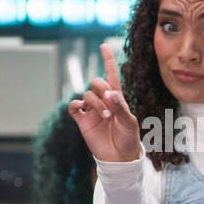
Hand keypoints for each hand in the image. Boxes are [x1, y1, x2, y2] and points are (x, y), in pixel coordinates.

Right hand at [68, 43, 141, 162]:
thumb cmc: (128, 139)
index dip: (108, 60)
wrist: (120, 157)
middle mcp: (103, 101)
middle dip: (102, 89)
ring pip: (86, 94)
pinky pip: (74, 107)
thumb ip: (121, 108)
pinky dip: (76, 105)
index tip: (104, 45)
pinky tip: (83, 109)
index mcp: (117, 99)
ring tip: (106, 116)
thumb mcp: (130, 123)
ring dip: (95, 102)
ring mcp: (92, 110)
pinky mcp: (82, 120)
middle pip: (96, 82)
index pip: (112, 75)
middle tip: (110, 104)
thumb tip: (111, 93)